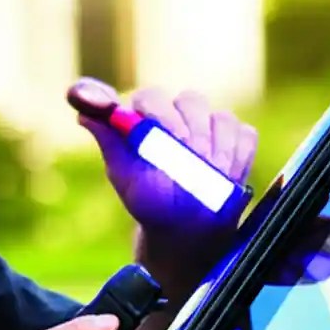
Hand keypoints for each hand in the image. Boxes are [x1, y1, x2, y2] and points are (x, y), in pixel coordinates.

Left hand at [74, 80, 257, 271]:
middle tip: (185, 156)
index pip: (149, 97)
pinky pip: (244, 135)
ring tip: (204, 176)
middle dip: (188, 130)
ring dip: (214, 148)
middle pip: (190, 100)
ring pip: (220, 118)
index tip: (153, 127)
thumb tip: (85, 114)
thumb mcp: (125, 176)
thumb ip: (110, 141)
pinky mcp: (240, 139)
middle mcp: (180, 114)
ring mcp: (212, 125)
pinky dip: (236, 156)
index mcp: (148, 118)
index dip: (153, 109)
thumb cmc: (150, 202)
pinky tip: (224, 177)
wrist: (186, 231)